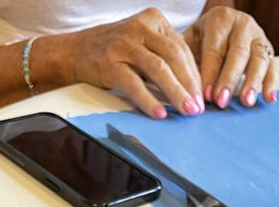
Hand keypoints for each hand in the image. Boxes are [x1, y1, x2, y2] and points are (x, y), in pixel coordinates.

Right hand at [69, 8, 204, 118]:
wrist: (75, 51)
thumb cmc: (114, 53)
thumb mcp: (142, 45)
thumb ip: (163, 57)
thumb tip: (191, 87)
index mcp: (154, 20)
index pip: (182, 48)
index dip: (195, 74)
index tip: (203, 95)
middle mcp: (140, 27)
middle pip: (174, 56)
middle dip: (189, 84)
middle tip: (199, 108)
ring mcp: (124, 44)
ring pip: (158, 69)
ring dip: (175, 93)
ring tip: (186, 111)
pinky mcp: (110, 62)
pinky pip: (134, 84)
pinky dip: (148, 100)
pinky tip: (159, 114)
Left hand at [185, 7, 276, 108]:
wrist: (222, 26)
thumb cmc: (203, 38)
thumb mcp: (190, 40)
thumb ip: (186, 59)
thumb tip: (182, 86)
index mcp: (220, 19)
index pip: (215, 49)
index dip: (210, 73)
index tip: (205, 95)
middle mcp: (242, 25)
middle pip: (238, 53)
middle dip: (229, 80)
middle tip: (221, 101)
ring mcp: (258, 37)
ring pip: (259, 59)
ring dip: (253, 82)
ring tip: (246, 102)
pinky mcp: (269, 50)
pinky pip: (273, 67)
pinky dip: (271, 84)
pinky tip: (268, 99)